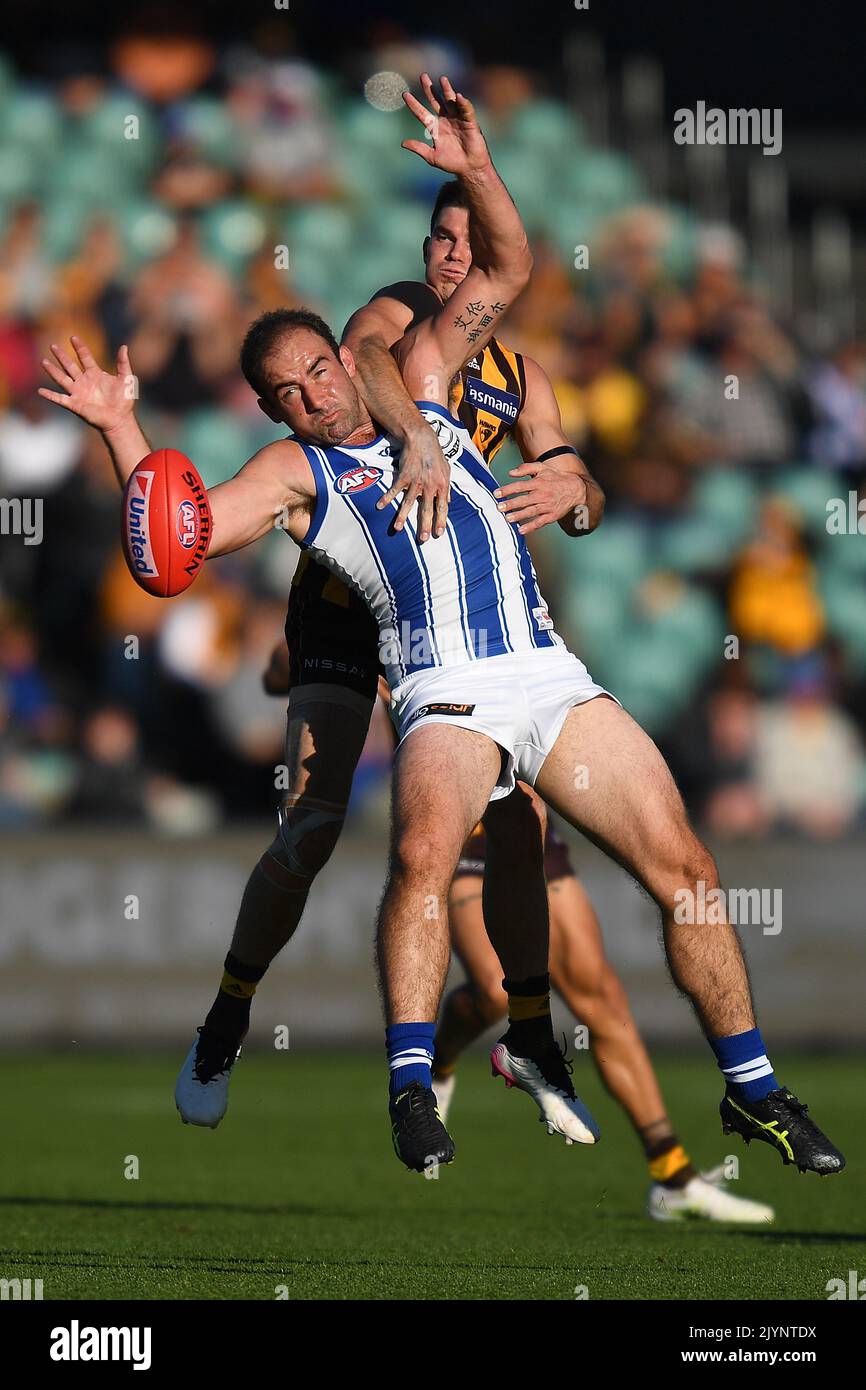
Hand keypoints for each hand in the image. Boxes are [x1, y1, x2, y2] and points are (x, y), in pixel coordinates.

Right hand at [39, 337, 137, 435]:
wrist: (119, 420)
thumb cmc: (124, 400)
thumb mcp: (126, 379)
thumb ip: (123, 363)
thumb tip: (124, 347)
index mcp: (95, 374)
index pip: (84, 357)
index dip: (79, 347)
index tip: (73, 338)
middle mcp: (84, 382)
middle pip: (69, 366)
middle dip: (61, 356)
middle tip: (52, 345)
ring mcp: (78, 393)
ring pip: (62, 379)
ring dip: (53, 371)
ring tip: (43, 362)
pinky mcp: (75, 405)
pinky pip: (60, 399)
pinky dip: (50, 395)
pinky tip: (40, 391)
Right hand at [376, 423, 450, 541]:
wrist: (421, 439)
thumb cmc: (435, 454)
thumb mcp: (446, 470)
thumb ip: (446, 487)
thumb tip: (449, 501)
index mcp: (441, 485)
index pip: (443, 507)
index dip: (441, 521)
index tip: (439, 533)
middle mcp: (429, 485)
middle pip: (427, 509)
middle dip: (425, 525)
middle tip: (423, 539)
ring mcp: (416, 481)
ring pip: (409, 502)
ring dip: (402, 516)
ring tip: (397, 529)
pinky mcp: (404, 476)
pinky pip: (394, 490)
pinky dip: (386, 498)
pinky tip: (380, 506)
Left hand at [401, 73, 489, 177]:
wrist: (470, 168)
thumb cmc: (452, 163)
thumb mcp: (432, 157)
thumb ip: (419, 148)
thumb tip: (403, 143)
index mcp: (435, 128)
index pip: (422, 113)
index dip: (413, 104)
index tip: (404, 94)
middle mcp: (445, 120)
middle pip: (436, 101)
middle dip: (429, 89)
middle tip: (423, 76)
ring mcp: (457, 119)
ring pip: (451, 101)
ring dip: (447, 90)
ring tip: (442, 79)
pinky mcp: (470, 122)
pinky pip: (466, 110)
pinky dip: (463, 103)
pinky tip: (459, 96)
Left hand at [494, 460, 587, 535]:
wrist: (576, 489)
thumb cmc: (556, 478)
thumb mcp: (543, 468)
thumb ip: (526, 468)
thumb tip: (510, 473)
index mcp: (539, 482)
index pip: (520, 486)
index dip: (507, 490)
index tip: (496, 493)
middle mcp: (543, 494)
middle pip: (524, 500)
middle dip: (510, 504)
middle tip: (498, 507)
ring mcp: (548, 506)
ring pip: (531, 511)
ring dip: (519, 516)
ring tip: (508, 518)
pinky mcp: (552, 516)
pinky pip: (540, 522)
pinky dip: (531, 527)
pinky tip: (521, 530)